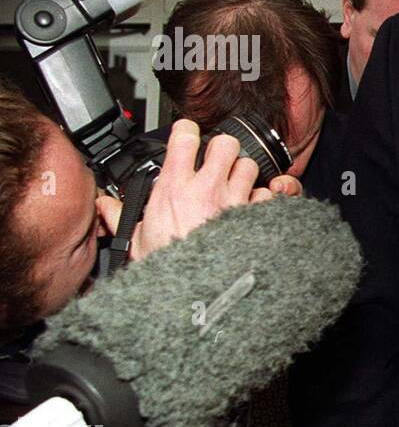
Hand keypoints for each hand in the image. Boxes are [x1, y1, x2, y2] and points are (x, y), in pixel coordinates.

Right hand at [96, 119, 301, 261]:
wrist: (194, 294)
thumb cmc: (168, 267)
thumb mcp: (136, 240)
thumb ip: (119, 216)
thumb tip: (104, 204)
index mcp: (174, 188)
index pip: (185, 137)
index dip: (187, 131)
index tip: (187, 135)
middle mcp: (206, 189)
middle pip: (225, 143)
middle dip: (222, 149)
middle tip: (216, 162)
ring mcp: (233, 202)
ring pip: (249, 165)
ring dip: (243, 173)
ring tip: (233, 186)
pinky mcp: (254, 218)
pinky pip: (267, 194)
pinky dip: (262, 198)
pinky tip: (250, 208)